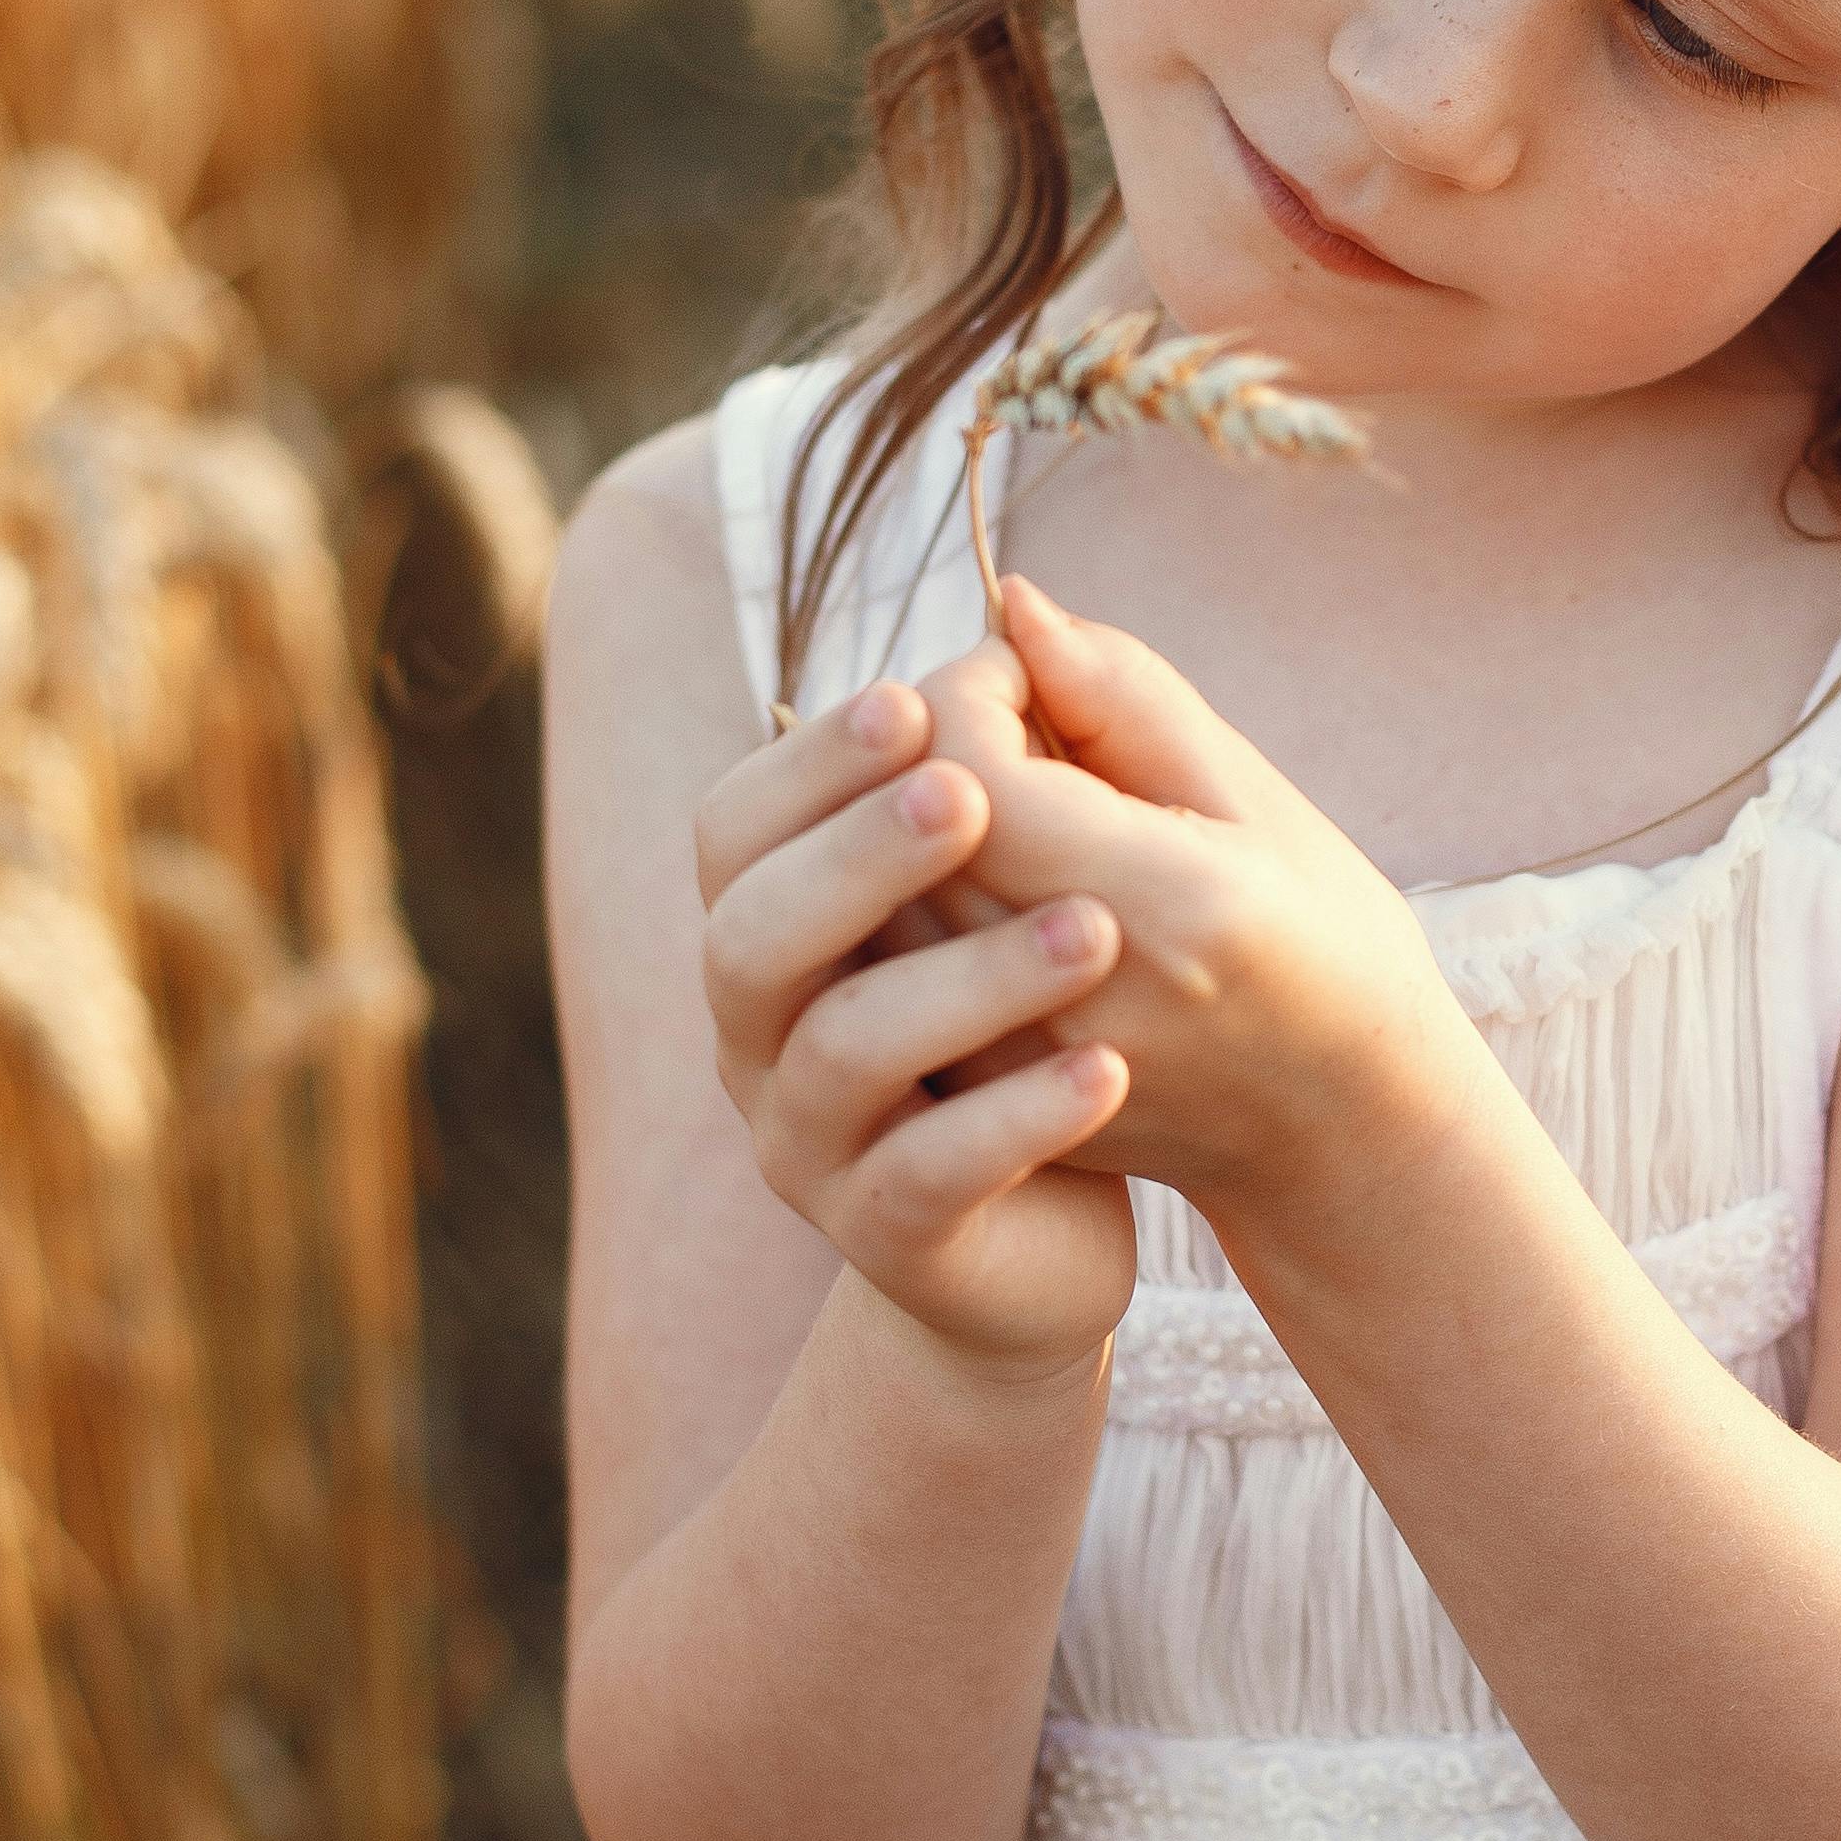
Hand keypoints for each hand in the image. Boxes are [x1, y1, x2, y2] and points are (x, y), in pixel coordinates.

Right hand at [692, 679, 1138, 1371]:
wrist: (1059, 1227)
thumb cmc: (1040, 1015)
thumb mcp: (1047, 874)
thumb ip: (1038, 749)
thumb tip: (1018, 603)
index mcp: (779, 928)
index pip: (733, 829)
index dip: (809, 765)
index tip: (918, 700)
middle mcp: (760, 1036)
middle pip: (749, 937)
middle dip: (854, 858)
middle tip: (968, 794)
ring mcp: (811, 1145)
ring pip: (845, 1053)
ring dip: (966, 981)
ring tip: (1095, 933)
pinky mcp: (889, 1238)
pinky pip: (928, 1175)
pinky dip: (1017, 1118)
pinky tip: (1108, 1068)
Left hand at [904, 580, 1472, 1228]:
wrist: (1344, 1130)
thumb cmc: (1326, 943)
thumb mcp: (1255, 800)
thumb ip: (1124, 696)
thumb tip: (1010, 606)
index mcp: (1163, 905)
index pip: (958, 764)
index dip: (969, 690)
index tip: (1035, 678)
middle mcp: (1071, 996)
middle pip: (896, 830)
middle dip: (932, 747)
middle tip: (1024, 738)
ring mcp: (1012, 1065)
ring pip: (872, 904)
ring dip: (910, 828)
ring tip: (1013, 815)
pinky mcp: (979, 1105)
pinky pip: (880, 974)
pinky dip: (909, 904)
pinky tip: (992, 890)